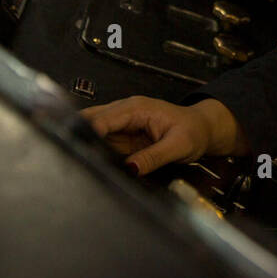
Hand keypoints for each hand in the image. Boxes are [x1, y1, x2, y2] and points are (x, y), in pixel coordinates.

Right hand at [80, 96, 249, 175]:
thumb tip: (131, 169)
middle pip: (91, 120)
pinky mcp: (123, 136)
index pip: (104, 118)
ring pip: (93, 130)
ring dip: (86, 143)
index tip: (81, 148)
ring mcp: (122, 124)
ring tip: (81, 160)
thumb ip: (154, 157)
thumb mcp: (179, 145)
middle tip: (74, 156)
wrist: (203, 129)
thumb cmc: (194, 131)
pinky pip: (103, 141)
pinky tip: (93, 160)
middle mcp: (125, 112)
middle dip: (80, 135)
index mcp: (136, 108)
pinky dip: (95, 149)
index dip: (89, 133)